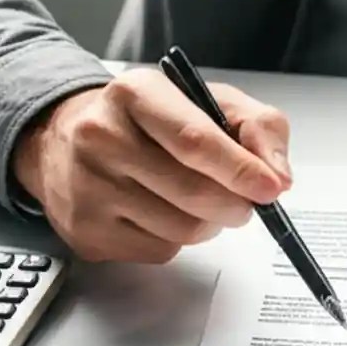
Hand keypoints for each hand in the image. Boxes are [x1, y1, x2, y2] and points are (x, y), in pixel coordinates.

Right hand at [11, 69, 291, 262]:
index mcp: (135, 94)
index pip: (194, 140)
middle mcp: (101, 137)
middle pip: (193, 192)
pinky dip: (177, 239)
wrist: (68, 140)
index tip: (270, 189)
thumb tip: (278, 177)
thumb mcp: (207, 102)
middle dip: (235, 204)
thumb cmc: (149, 122)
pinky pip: (159, 251)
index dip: (240, 170)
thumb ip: (257, 127)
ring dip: (208, 223)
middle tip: (244, 202)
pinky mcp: (87, 231)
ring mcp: (88, 188)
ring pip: (182, 229)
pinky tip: (162, 213)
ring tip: (198, 201)